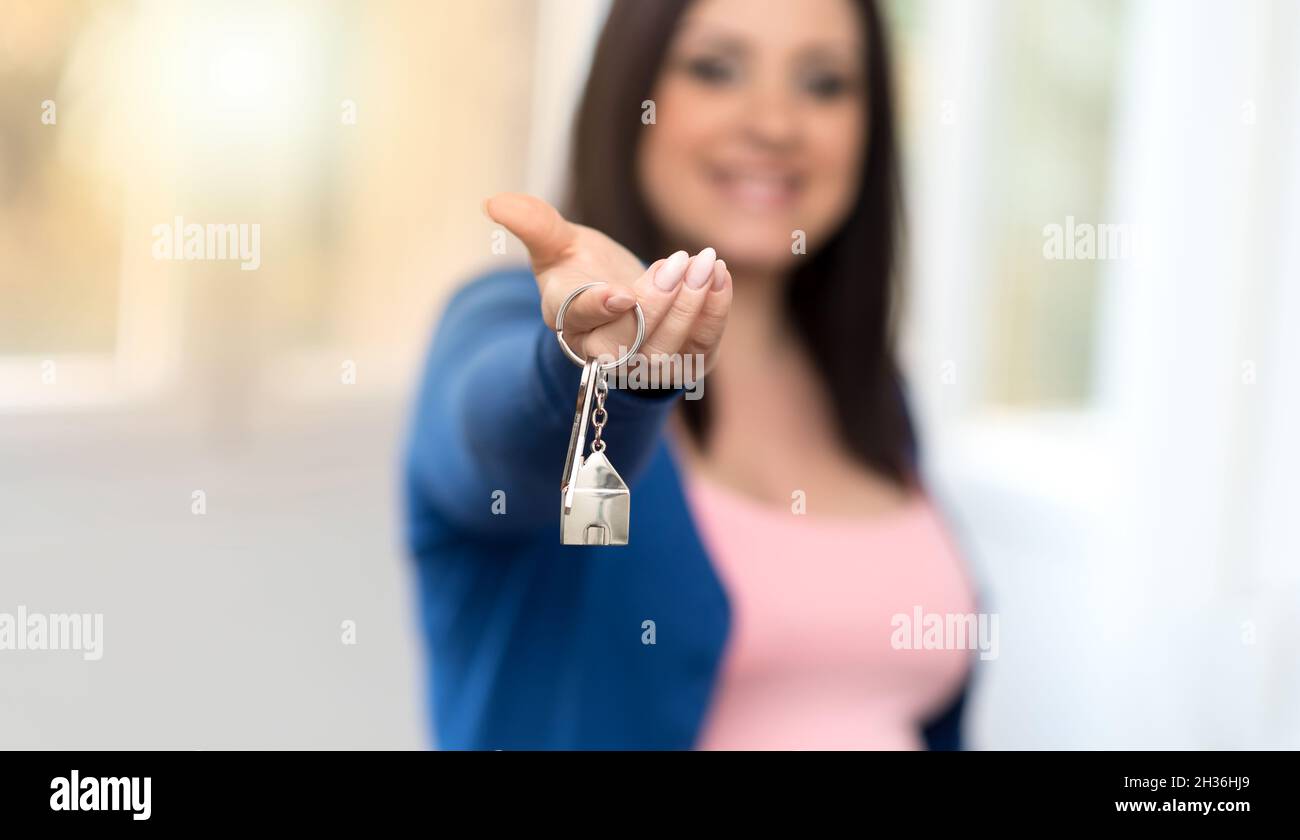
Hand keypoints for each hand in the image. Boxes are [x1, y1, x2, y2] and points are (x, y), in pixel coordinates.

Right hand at [484, 193, 731, 381]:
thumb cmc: (582, 274)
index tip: (618, 293)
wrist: (620, 308)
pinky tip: (720, 275)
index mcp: (569, 322)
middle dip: (658, 304)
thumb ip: (534, 225)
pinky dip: (715, 312)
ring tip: (705, 263)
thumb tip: (494, 202)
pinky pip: (702, 346)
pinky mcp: (684, 362)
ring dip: (691, 307)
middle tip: (680, 261)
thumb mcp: (556, 246)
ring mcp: (646, 362)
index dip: (597, 308)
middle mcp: (605, 351)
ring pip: (670, 350)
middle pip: (631, 341)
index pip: (579, 320)